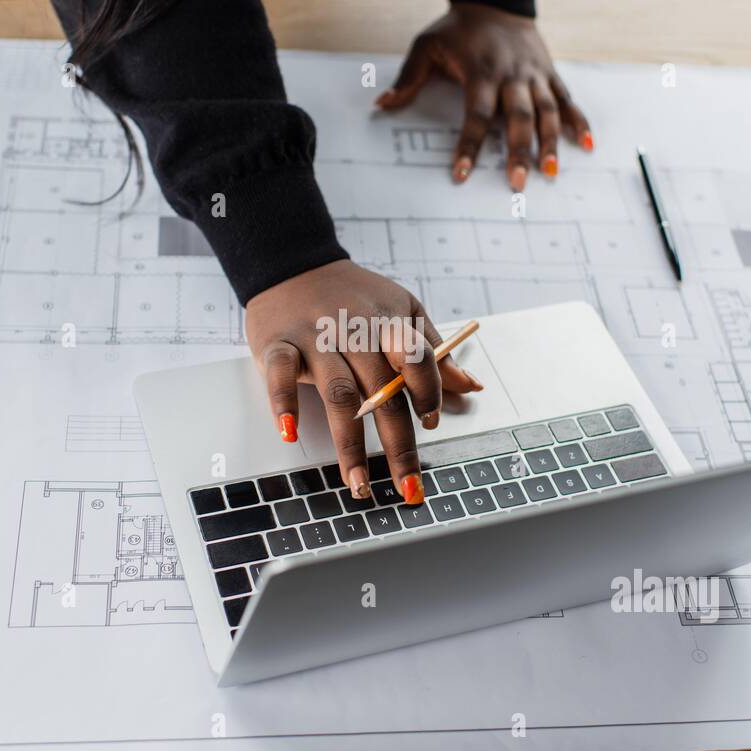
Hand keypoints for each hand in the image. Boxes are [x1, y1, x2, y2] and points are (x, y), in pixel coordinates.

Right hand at [245, 260, 481, 504]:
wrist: (293, 263)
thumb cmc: (352, 294)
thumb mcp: (401, 310)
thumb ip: (432, 351)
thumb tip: (471, 387)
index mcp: (388, 322)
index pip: (415, 360)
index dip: (427, 392)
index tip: (430, 423)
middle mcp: (354, 331)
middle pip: (382, 392)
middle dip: (398, 443)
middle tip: (408, 486)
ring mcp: (315, 338)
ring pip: (338, 394)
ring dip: (349, 444)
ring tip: (359, 483)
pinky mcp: (279, 344)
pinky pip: (282, 375)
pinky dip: (284, 402)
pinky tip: (289, 432)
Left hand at [376, 2, 592, 190]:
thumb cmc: (459, 29)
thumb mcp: (427, 45)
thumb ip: (408, 77)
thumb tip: (383, 104)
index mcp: (481, 72)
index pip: (476, 115)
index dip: (469, 146)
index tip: (462, 174)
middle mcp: (512, 76)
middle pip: (518, 117)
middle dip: (518, 151)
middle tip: (517, 182)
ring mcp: (534, 75)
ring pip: (547, 111)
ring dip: (551, 142)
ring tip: (551, 171)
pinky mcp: (549, 74)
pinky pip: (566, 100)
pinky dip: (579, 122)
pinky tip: (585, 145)